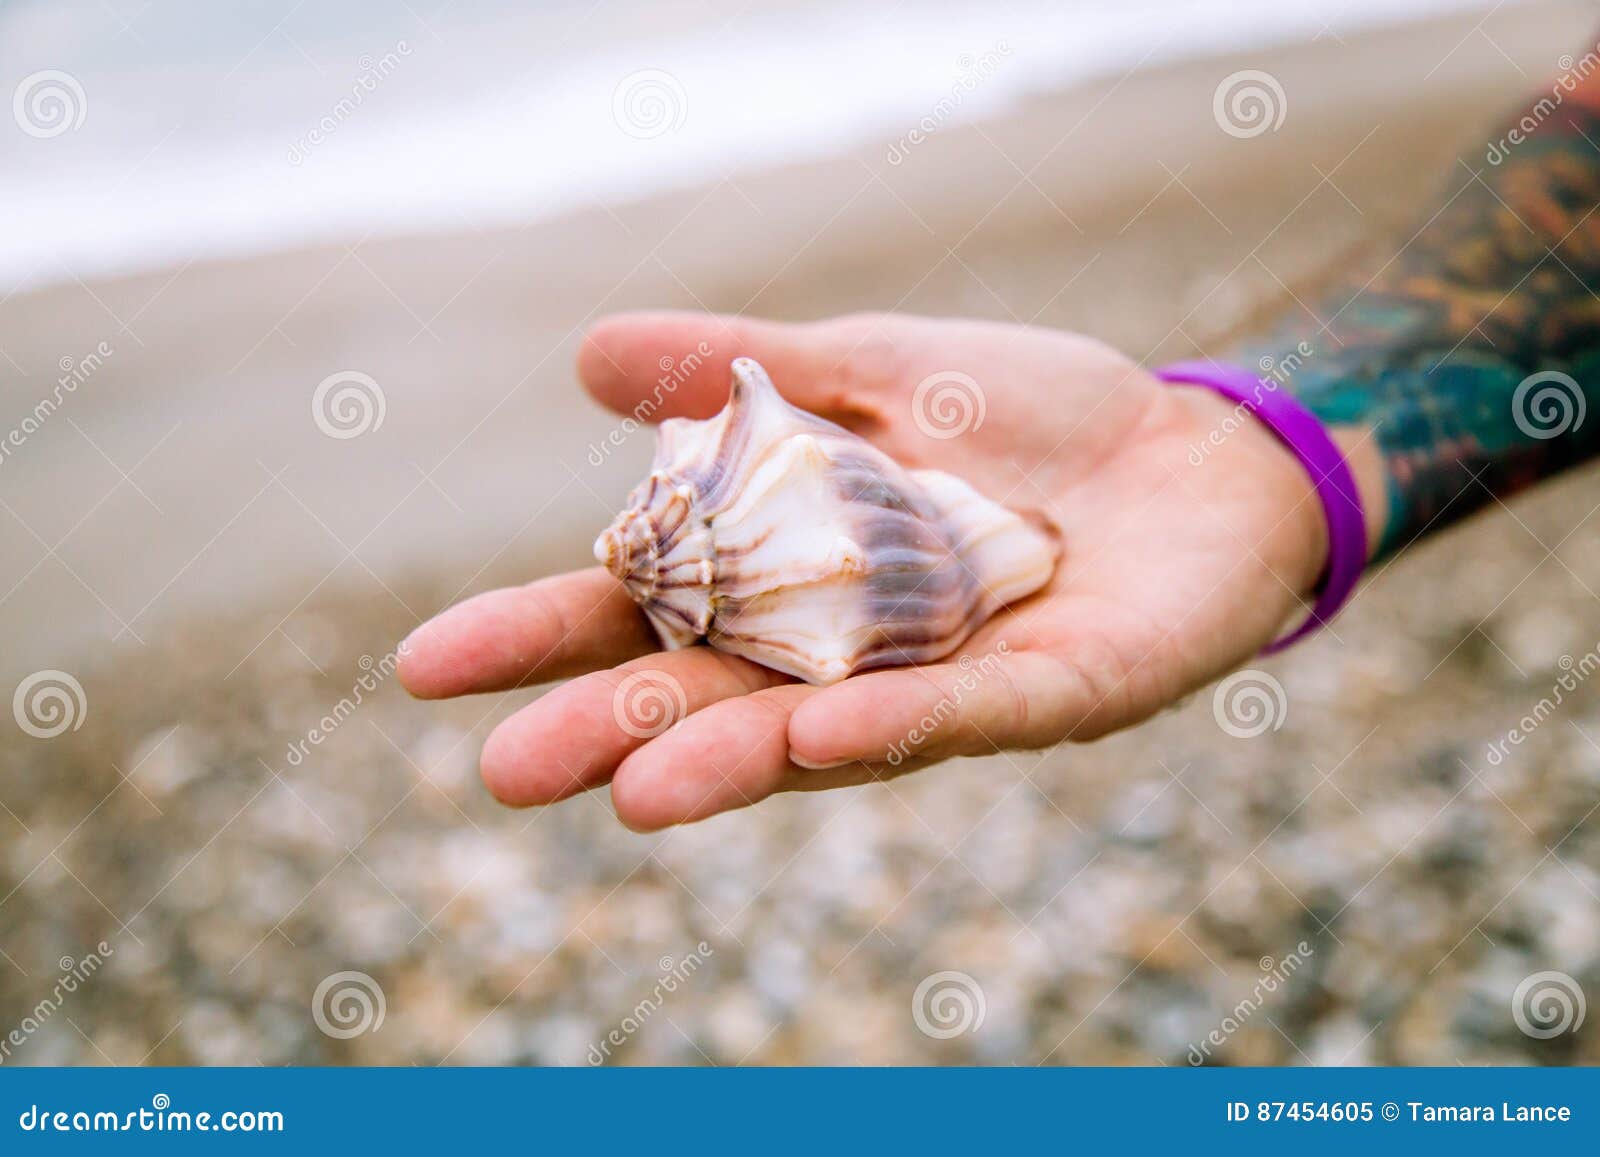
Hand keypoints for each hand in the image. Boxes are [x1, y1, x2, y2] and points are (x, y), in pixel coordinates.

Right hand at [398, 311, 1384, 829]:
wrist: (1200, 450)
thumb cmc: (1031, 420)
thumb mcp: (872, 370)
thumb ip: (744, 371)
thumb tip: (583, 355)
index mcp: (786, 574)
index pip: (643, 609)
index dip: (543, 637)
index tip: (429, 667)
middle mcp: (844, 650)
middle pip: (711, 692)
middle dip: (613, 730)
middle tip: (504, 776)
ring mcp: (942, 683)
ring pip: (822, 729)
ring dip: (732, 757)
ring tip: (639, 792)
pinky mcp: (1052, 693)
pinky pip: (968, 712)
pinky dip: (892, 723)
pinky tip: (821, 734)